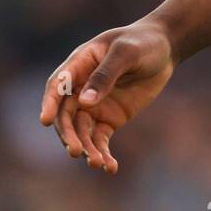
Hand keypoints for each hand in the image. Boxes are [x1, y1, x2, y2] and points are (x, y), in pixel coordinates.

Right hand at [40, 19, 175, 173]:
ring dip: (86, 149)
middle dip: (68, 134)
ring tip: (97, 164)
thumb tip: (85, 102)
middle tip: (75, 151)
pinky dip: (102, 153)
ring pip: (81, 132)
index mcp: (80, 64)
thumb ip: (106, 74)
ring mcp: (94, 105)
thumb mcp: (126, 53)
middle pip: (66, 115)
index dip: (50, 102)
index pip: (58, 85)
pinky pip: (100, 140)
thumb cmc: (142, 42)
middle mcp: (81, 87)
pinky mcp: (109, 119)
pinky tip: (110, 167)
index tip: (46, 120)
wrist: (165, 49)